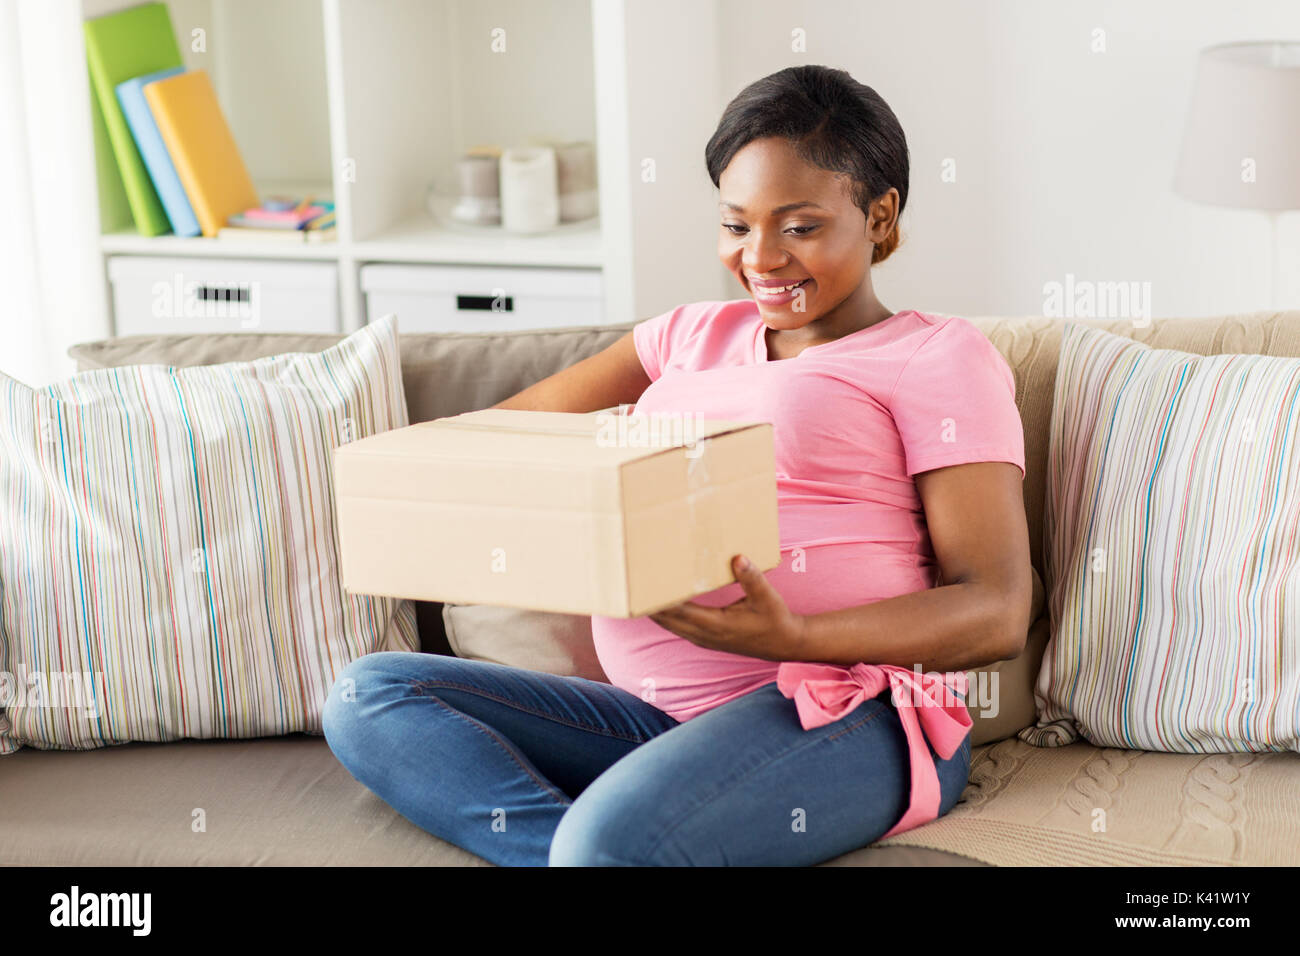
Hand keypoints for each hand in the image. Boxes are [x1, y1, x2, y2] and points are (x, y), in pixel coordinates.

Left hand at [647, 554, 805, 660]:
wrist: (784, 644)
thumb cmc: (776, 619)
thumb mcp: (767, 598)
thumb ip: (751, 578)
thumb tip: (738, 558)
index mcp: (717, 625)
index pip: (680, 613)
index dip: (660, 602)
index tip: (644, 588)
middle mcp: (705, 635)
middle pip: (668, 620)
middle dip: (648, 605)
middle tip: (631, 585)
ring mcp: (704, 639)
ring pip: (671, 625)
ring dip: (654, 612)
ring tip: (637, 593)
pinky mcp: (706, 638)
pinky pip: (678, 627)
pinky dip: (666, 616)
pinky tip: (658, 604)